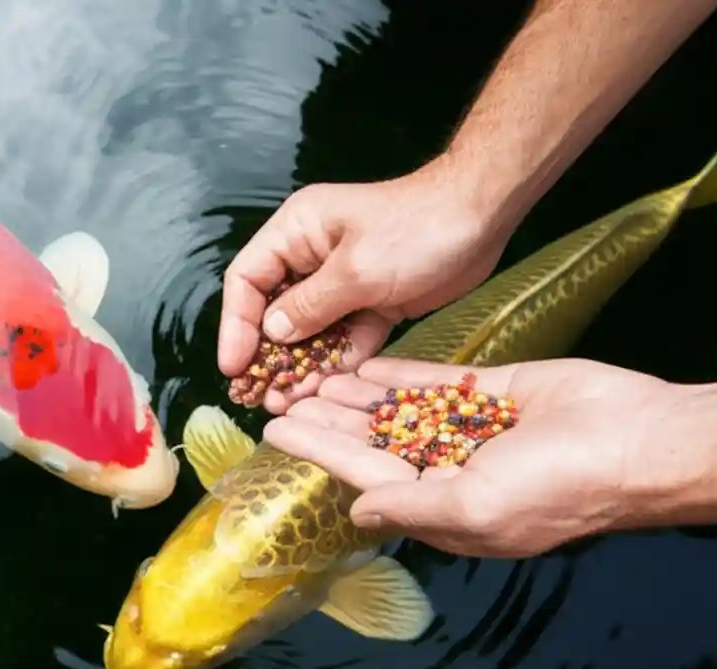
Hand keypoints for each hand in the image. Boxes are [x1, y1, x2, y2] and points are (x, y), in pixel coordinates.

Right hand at [218, 159, 510, 412]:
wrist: (482, 216)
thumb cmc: (417, 227)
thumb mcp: (357, 269)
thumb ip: (310, 305)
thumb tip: (272, 333)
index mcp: (296, 232)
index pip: (247, 280)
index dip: (235, 325)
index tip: (234, 366)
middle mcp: (312, 257)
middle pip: (273, 311)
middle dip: (266, 356)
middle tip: (256, 396)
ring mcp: (343, 281)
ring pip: (310, 332)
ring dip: (299, 367)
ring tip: (286, 404)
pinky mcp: (373, 302)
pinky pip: (345, 338)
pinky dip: (336, 364)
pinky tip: (324, 393)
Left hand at [262, 356, 676, 557]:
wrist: (637, 440)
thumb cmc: (558, 487)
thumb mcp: (478, 509)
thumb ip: (413, 507)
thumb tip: (360, 512)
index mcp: (446, 506)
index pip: (366, 473)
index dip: (320, 452)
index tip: (277, 432)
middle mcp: (453, 469)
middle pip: (375, 440)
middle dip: (329, 420)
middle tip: (283, 394)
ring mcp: (474, 429)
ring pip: (400, 410)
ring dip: (358, 394)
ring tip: (314, 373)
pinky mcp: (496, 392)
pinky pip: (437, 382)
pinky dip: (401, 373)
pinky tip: (366, 362)